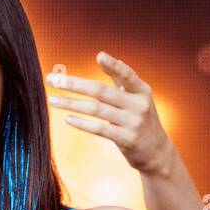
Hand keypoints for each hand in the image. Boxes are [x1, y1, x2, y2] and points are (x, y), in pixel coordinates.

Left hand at [46, 51, 175, 175]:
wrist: (157, 153)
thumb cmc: (142, 121)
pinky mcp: (126, 140)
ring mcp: (133, 123)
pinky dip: (82, 123)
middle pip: (101, 91)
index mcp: (142, 91)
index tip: (99, 56)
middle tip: (52, 80)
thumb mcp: (139, 100)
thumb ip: (125, 82)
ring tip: (52, 100)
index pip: (126, 75)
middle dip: (74, 84)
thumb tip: (114, 60)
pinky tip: (67, 119)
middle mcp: (139, 105)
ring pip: (96, 110)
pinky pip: (99, 129)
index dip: (113, 66)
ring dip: (71, 104)